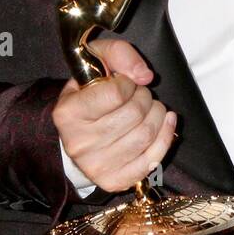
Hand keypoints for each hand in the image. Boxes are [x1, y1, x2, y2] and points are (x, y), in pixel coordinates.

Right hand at [52, 37, 176, 193]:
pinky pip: (152, 159)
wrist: (78, 135)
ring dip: (158, 115)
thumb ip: (118, 53)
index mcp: (68, 113)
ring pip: (146, 134)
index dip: (128, 83)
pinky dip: (166, 137)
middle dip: (145, 98)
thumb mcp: (94, 63)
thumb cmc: (89, 95)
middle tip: (140, 96)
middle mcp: (78, 143)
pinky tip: (165, 122)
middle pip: (135, 113)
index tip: (125, 83)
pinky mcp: (114, 180)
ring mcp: (96, 165)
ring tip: (150, 109)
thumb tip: (144, 75)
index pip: (115, 93)